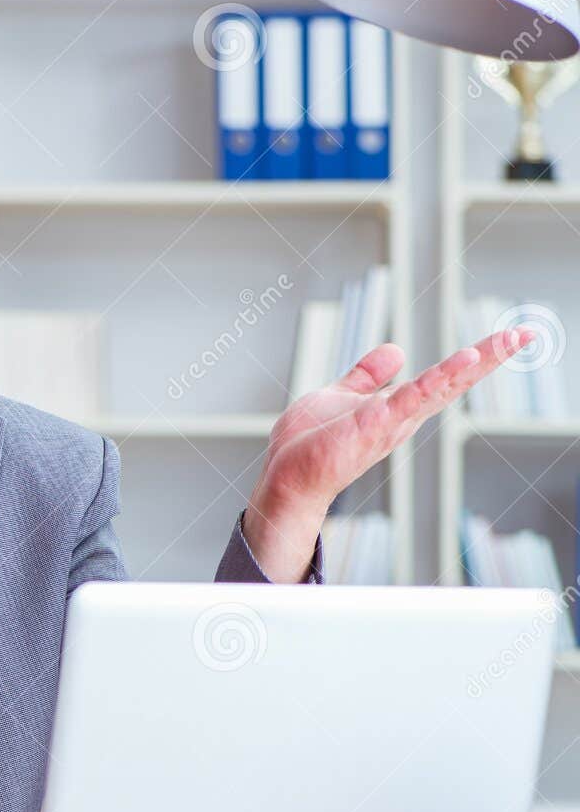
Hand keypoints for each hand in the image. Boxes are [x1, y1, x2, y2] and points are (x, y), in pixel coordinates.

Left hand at [242, 327, 535, 581]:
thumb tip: (397, 350)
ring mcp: (391, 423)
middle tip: (526, 332)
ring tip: (508, 340)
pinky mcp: (374, 426)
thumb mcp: (341, 397)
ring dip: (475, 363)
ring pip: (440, 386)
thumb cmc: (309, 445)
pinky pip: (410, 398)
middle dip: (490, 356)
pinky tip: (464, 361)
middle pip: (454, 381)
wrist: (285, 478)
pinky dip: (437, 379)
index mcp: (398, 408)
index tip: (509, 336)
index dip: (476, 357)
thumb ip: (367, 377)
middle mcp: (403, 417)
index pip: (444, 377)